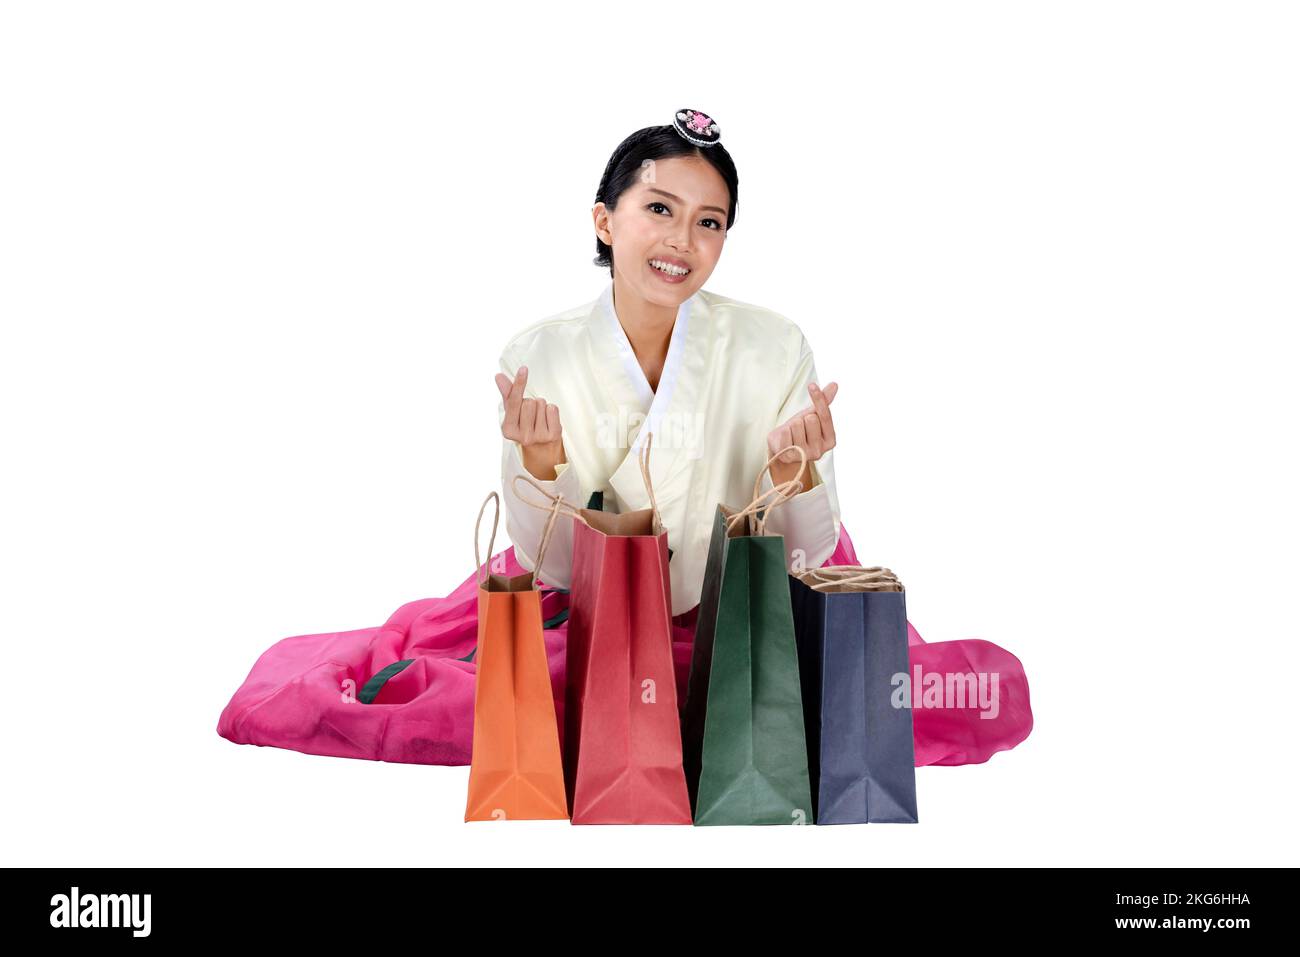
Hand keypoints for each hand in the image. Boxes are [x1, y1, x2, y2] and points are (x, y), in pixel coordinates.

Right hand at [496, 365, 565, 479]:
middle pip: (529, 401)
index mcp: (508, 430)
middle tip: (531, 416)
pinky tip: (548, 421)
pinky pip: (552, 409)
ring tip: (539, 419)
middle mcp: (522, 436)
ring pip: (541, 403)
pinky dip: (551, 411)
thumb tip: (499, 376)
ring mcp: (538, 437)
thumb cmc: (525, 427)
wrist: (542, 453)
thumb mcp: (513, 414)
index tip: (524, 369)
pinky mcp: (553, 436)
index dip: (519, 384)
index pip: (513, 402)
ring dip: (541, 407)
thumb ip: (507, 395)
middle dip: (531, 403)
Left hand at [767, 381, 837, 491]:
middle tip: (799, 429)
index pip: (825, 416)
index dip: (819, 399)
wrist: (782, 450)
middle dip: (802, 419)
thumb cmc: (800, 432)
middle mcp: (820, 451)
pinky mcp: (789, 456)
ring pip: (797, 424)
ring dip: (791, 426)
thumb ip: (823, 402)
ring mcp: (804, 455)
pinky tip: (784, 441)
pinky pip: (785, 432)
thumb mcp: (812, 416)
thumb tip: (834, 384)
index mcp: (830, 440)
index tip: (812, 385)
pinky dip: (782, 432)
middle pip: (811, 418)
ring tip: (791, 435)